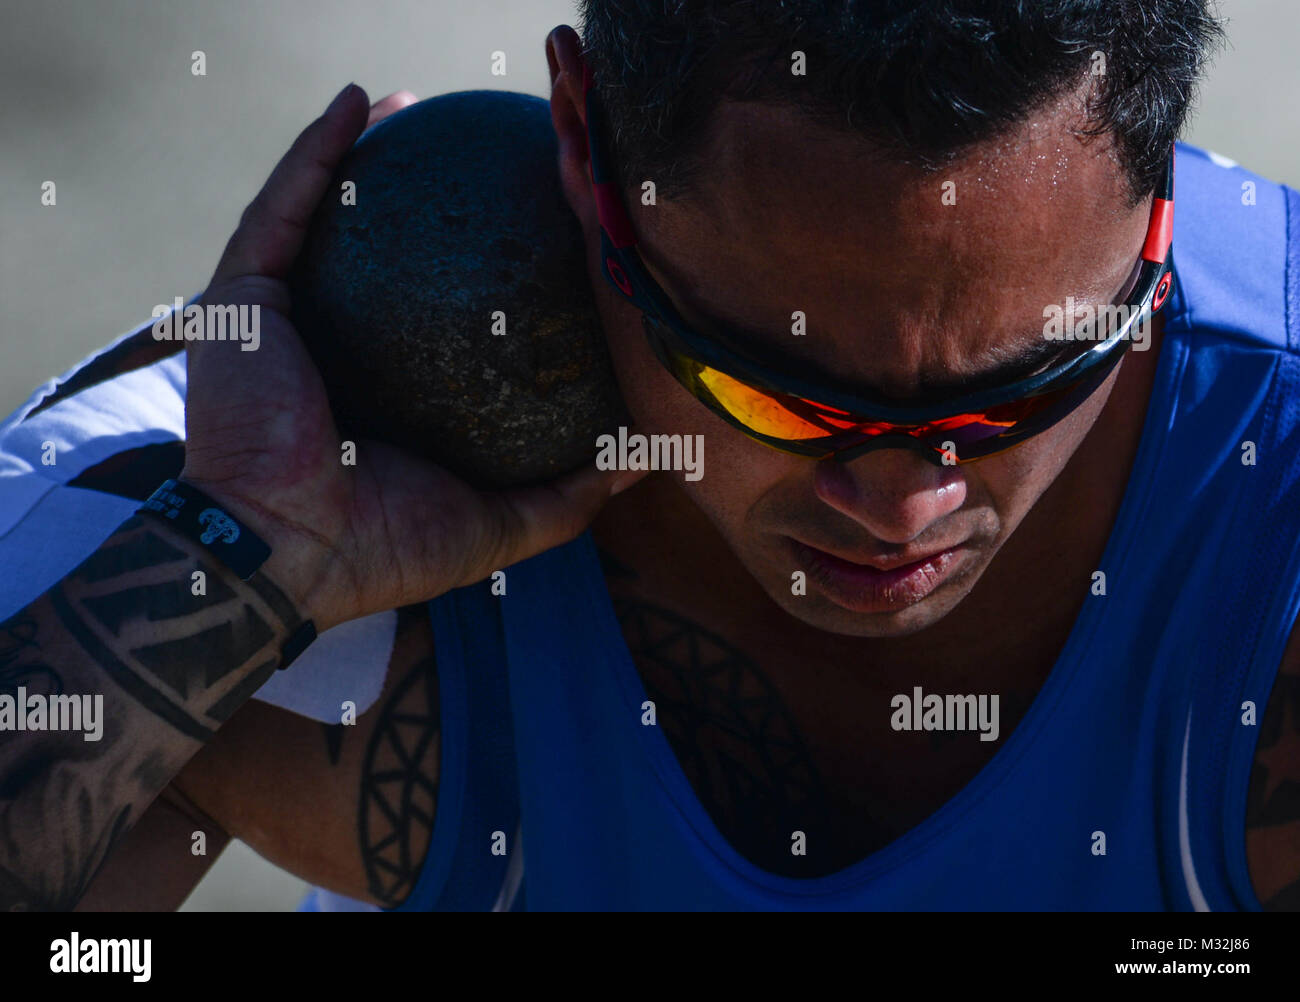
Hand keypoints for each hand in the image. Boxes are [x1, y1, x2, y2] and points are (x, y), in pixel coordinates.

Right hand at [181, 84, 644, 630]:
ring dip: (363, 152)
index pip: (430, 317)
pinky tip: (359, 102)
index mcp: (381, 394)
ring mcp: (281, 319)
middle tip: (475, 158)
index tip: (529, 231)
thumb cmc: (385, 549)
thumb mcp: (499, 523)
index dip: (473, 269)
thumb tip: (643, 458)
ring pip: (322, 215)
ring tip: (415, 104)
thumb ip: (568, 494)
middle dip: (414, 198)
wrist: (285, 557)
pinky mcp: (240, 299)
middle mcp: (330, 348)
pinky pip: (280, 208)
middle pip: (373, 255)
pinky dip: (315, 151)